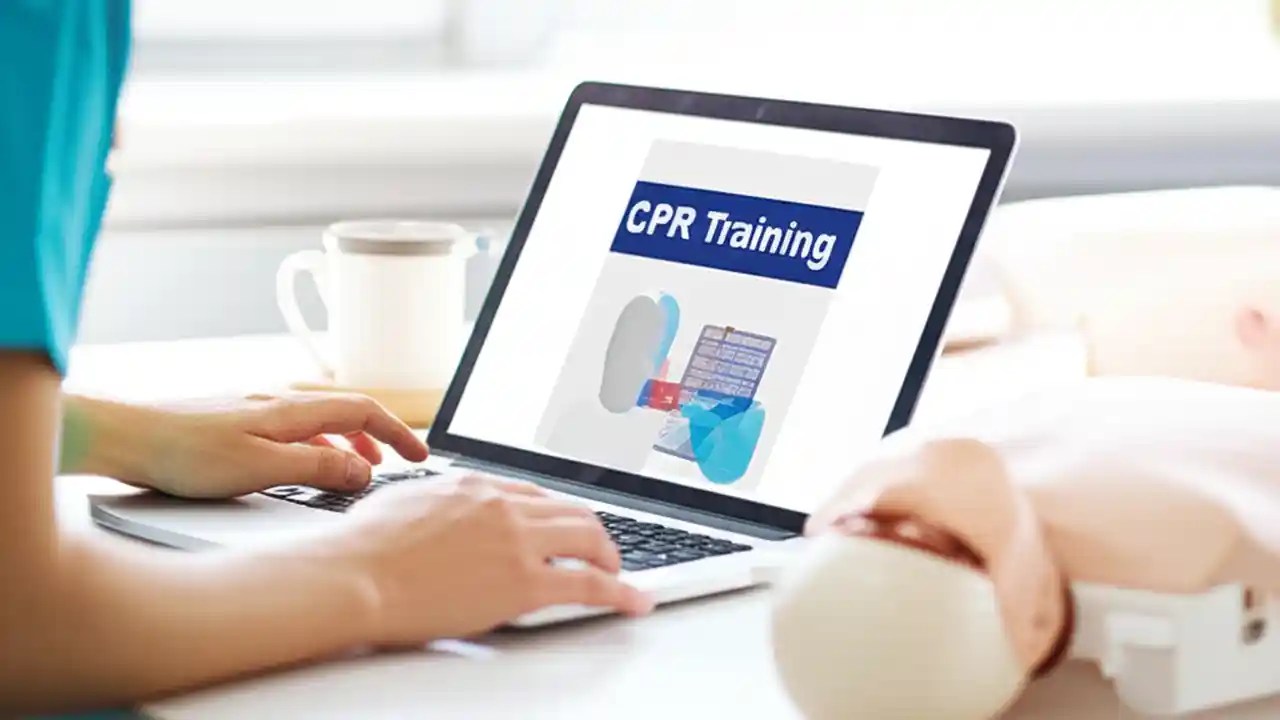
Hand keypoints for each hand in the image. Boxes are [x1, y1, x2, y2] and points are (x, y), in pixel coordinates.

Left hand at [68, 392, 428, 497]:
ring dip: (350, 440)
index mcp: (291, 409)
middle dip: (380, 435)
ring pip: (321, 417)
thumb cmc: (183, 453)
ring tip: (359, 467)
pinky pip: (296, 424)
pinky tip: (304, 460)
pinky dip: (319, 440)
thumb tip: (363, 472)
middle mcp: (278, 400)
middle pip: (347, 409)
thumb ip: (317, 468)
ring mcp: (256, 407)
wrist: (122, 436)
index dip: (398, 433)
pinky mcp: (237, 418)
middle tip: (400, 461)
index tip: (420, 455)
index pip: (363, 411)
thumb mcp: (261, 468)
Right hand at [316, 473, 652, 642]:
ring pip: (589, 537)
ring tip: (617, 576)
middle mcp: (503, 505)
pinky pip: (588, 584)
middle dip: (593, 531)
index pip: (534, 494)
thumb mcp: (403, 500)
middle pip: (571, 509)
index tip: (564, 526)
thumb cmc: (362, 548)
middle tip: (601, 552)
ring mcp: (517, 541)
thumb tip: (436, 507)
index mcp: (474, 484)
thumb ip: (435, 500)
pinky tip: (633, 601)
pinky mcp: (524, 582)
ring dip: (610, 557)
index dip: (556, 514)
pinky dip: (620, 593)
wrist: (354, 574)